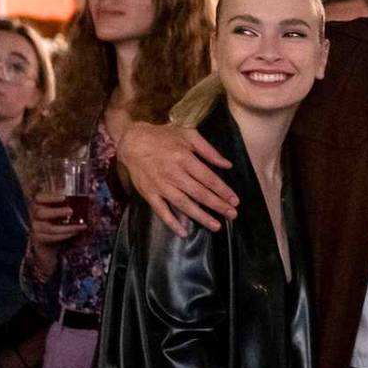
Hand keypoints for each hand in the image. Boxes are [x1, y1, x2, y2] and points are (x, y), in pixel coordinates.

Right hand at [29, 192, 87, 261]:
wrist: (53, 236)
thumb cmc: (60, 217)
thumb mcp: (65, 208)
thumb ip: (74, 202)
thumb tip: (92, 197)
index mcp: (41, 204)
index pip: (39, 198)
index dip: (50, 197)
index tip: (64, 197)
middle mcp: (36, 215)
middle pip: (41, 213)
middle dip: (57, 212)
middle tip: (71, 211)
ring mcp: (36, 227)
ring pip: (49, 228)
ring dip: (67, 227)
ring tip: (81, 226)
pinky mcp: (40, 237)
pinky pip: (51, 238)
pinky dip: (65, 235)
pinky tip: (75, 233)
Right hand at [119, 121, 238, 235]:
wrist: (132, 141)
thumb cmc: (163, 137)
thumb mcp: (188, 135)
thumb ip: (209, 151)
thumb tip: (228, 164)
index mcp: (184, 158)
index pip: (208, 178)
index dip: (222, 190)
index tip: (235, 201)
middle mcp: (173, 173)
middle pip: (199, 193)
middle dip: (217, 205)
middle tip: (232, 215)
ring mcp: (160, 185)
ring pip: (183, 204)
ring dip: (200, 217)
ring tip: (216, 226)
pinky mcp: (149, 193)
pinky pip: (161, 211)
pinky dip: (172, 222)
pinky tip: (183, 232)